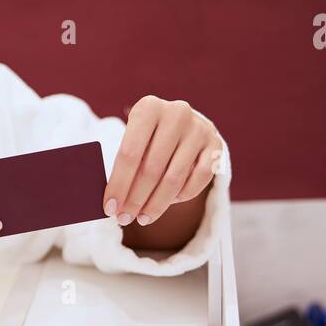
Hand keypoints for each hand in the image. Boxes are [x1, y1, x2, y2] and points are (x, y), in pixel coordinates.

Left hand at [102, 95, 223, 227]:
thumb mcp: (134, 138)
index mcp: (149, 107)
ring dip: (156, 204)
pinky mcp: (216, 146)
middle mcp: (177, 113)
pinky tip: (168, 203)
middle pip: (151, 168)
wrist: (184, 124)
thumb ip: (125, 164)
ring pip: (174, 178)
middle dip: (135, 199)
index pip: (129, 153)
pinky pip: (198, 180)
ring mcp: (199, 129)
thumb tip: (114, 202)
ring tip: (143, 217)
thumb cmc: (150, 136)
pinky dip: (181, 196)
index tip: (109, 208)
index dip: (118, 184)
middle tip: (124, 218)